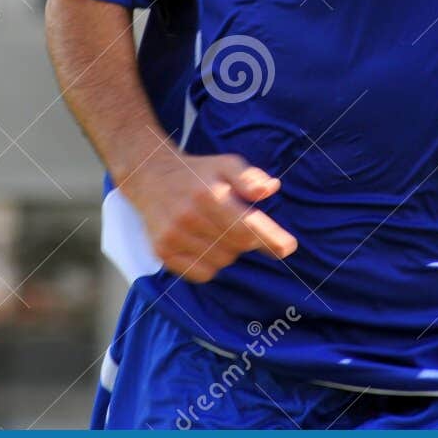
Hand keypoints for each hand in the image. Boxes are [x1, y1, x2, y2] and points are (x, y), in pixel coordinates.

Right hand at [123, 149, 298, 282]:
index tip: (288, 247)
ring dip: (229, 251)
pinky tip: (205, 244)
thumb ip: (249, 177)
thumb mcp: (226, 164)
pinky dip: (210, 264)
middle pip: (238, 246)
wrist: (149, 176)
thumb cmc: (197, 172)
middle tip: (243, 226)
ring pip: (221, 262)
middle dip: (248, 239)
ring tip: (217, 229)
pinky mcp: (162, 252)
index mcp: (207, 194)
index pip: (247, 226)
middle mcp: (188, 217)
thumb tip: (270, 189)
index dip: (271, 239)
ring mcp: (173, 237)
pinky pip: (201, 273)